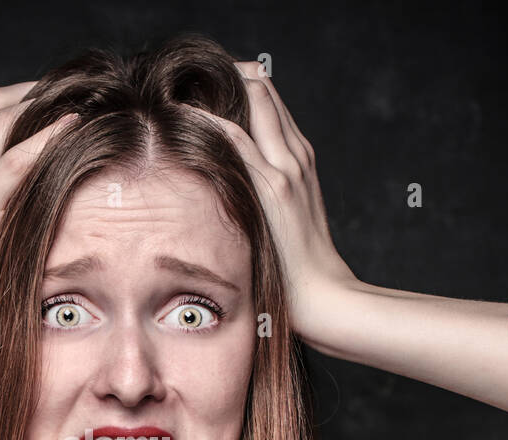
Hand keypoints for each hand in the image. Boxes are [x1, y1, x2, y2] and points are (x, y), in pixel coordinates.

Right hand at [0, 83, 78, 375]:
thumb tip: (36, 226)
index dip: (19, 103)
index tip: (55, 103)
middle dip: (33, 90)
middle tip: (74, 88)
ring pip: (0, 122)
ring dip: (41, 102)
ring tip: (80, 97)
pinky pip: (14, 161)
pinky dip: (45, 137)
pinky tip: (73, 125)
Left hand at [183, 64, 358, 342]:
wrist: (325, 296)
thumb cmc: (300, 271)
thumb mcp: (284, 224)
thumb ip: (264, 203)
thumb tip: (229, 206)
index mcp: (301, 162)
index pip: (272, 104)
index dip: (242, 86)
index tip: (207, 87)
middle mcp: (297, 156)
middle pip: (265, 90)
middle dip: (229, 75)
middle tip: (189, 77)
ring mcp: (286, 168)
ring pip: (257, 100)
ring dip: (220, 85)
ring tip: (182, 83)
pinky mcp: (273, 187)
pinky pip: (237, 139)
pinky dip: (210, 119)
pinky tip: (183, 111)